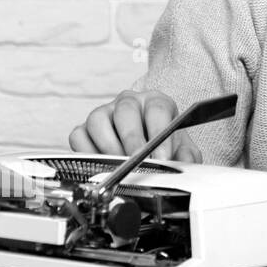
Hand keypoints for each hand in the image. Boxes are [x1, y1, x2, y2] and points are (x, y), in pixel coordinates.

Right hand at [68, 90, 202, 162]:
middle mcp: (128, 102)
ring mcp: (104, 113)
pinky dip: (86, 151)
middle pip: (125, 110)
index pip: (157, 109)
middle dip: (132, 139)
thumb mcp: (182, 149)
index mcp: (156, 102)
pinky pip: (79, 135)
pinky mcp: (85, 128)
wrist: (146, 148)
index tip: (162, 158)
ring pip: (98, 120)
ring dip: (108, 145)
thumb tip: (184, 164)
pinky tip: (100, 164)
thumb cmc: (164, 145)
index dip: (160, 134)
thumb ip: (187, 156)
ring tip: (119, 164)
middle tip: (138, 161)